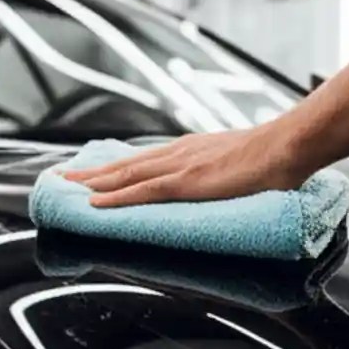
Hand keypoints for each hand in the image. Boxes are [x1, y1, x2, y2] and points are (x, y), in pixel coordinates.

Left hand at [61, 127, 315, 207]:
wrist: (286, 145)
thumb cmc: (272, 157)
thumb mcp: (237, 164)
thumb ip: (220, 173)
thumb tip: (218, 183)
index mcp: (189, 150)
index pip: (142, 160)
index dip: (114, 168)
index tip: (92, 174)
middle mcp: (177, 154)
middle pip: (124, 165)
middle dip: (91, 173)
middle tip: (61, 178)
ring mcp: (179, 167)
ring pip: (125, 175)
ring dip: (92, 183)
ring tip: (66, 188)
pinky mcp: (186, 182)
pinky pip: (142, 191)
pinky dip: (115, 197)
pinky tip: (95, 203)